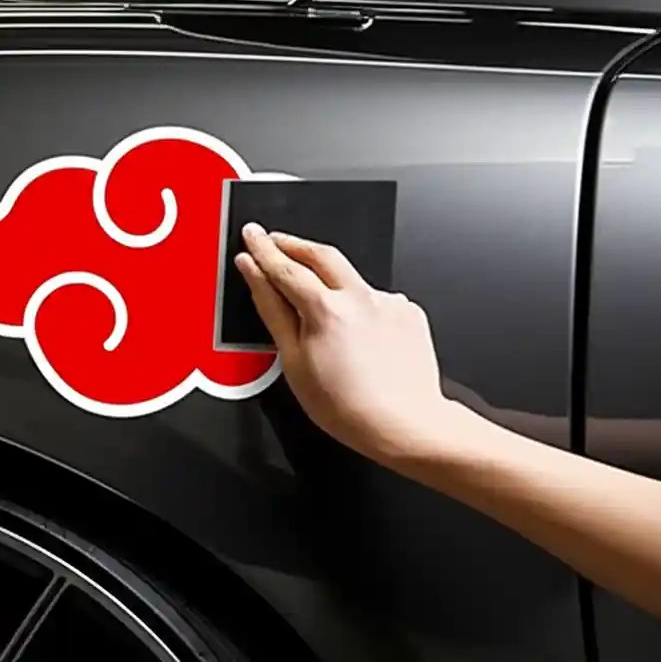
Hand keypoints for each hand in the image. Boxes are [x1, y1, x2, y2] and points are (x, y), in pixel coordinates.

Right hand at [235, 223, 451, 464]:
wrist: (405, 424)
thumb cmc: (349, 406)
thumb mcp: (293, 360)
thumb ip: (271, 308)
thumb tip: (255, 274)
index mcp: (327, 309)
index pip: (285, 267)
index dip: (263, 249)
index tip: (252, 236)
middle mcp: (361, 297)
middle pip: (321, 254)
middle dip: (293, 244)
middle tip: (274, 242)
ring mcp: (388, 302)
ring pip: (350, 277)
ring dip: (328, 277)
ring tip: (313, 298)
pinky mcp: (408, 312)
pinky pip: (374, 297)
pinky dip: (358, 304)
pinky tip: (354, 330)